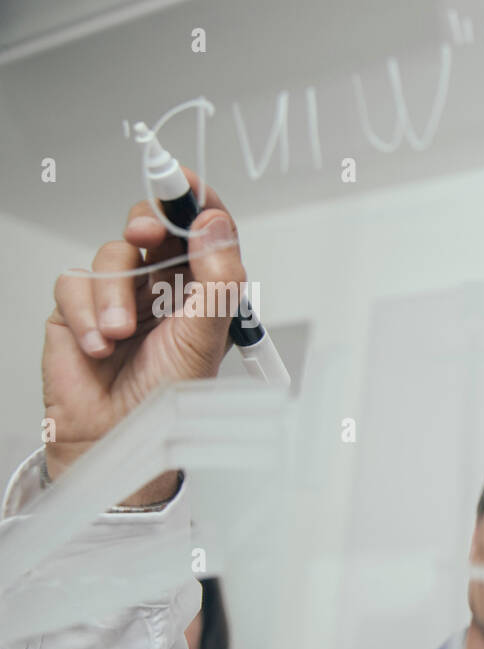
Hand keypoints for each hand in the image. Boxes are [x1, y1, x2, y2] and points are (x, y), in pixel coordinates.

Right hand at [42, 168, 245, 502]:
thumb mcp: (205, 337)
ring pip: (113, 253)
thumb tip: (213, 224)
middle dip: (149, 221)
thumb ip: (216, 278)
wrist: (118, 438)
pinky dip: (86, 313)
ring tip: (121, 334)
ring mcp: (120, 295)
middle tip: (148, 230)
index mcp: (202, 289)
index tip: (185, 183)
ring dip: (116, 292)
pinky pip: (75, 283)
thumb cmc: (167, 398)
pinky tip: (97, 345)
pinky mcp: (78, 308)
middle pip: (154, 226)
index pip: (202, 231)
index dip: (193, 201)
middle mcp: (163, 286)